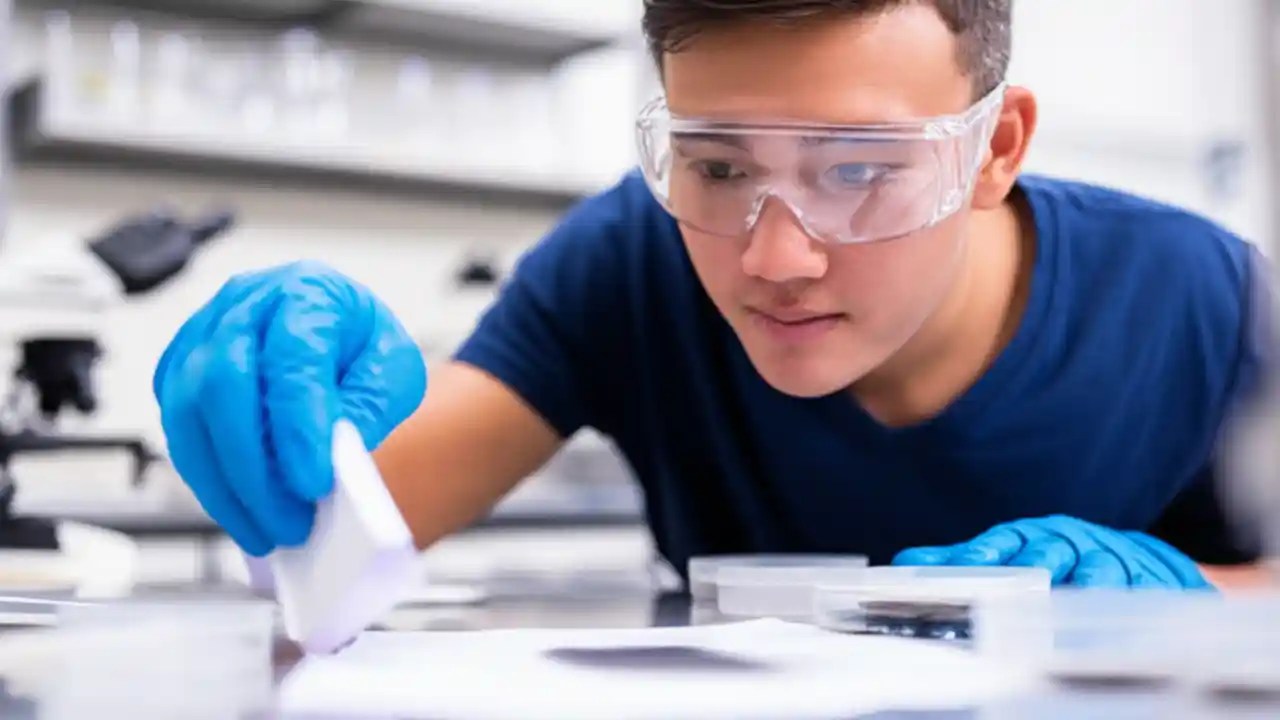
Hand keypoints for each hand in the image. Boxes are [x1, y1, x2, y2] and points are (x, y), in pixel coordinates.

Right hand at [153, 261, 425, 556]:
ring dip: (224, 485)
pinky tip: (239, 509)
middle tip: (289, 523)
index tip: (316, 485)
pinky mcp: (179, 368)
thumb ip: (370, 406)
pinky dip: (206, 478)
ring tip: (266, 531)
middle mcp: (245, 304)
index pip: (292, 361)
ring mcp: (203, 333)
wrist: (338, 328)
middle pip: (223, 384)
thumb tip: (334, 458)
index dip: (299, 429)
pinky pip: (178, 429)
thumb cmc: (364, 345)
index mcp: (307, 292)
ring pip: (187, 412)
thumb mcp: (394, 368)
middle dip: (254, 469)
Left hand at [892, 515, 1212, 588]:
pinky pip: (1131, 593)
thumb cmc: (1053, 558)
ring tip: (1061, 601)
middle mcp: (1062, 543)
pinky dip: (1120, 604)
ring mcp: (1102, 559)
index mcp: (1026, 536)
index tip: (966, 567)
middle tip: (1014, 587)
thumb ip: (960, 560)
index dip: (982, 555)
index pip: (1001, 543)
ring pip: (1091, 570)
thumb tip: (906, 561)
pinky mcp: (1138, 581)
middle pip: (1045, 555)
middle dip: (1029, 569)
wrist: (1127, 558)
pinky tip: (1107, 619)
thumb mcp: (1007, 554)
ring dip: (1076, 585)